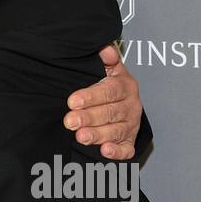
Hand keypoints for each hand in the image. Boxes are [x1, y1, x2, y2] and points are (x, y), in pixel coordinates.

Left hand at [63, 44, 142, 160]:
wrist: (125, 102)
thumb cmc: (109, 84)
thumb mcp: (109, 68)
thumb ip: (107, 59)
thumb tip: (105, 49)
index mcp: (125, 85)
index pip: (109, 91)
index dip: (91, 96)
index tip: (72, 101)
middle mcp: (131, 106)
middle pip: (110, 112)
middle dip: (89, 118)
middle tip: (70, 121)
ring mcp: (131, 125)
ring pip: (115, 131)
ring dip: (98, 135)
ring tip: (80, 136)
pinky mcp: (129, 142)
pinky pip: (126, 150)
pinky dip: (117, 152)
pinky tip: (105, 151)